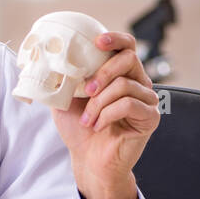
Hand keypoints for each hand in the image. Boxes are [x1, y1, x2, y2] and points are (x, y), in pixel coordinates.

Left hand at [50, 30, 160, 198]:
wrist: (87, 160)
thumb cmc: (79, 128)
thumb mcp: (65, 97)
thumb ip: (64, 76)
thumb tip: (49, 57)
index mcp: (120, 74)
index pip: (127, 46)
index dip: (115, 39)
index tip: (98, 42)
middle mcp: (138, 83)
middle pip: (128, 59)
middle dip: (102, 73)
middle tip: (85, 91)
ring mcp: (146, 100)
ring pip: (125, 84)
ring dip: (99, 102)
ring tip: (88, 119)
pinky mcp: (150, 117)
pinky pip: (130, 104)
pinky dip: (108, 114)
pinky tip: (99, 126)